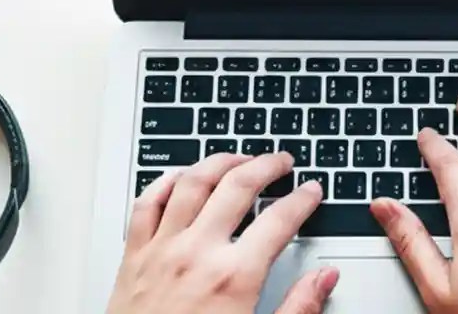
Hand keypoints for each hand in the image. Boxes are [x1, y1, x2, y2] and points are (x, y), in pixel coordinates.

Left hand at [106, 152, 338, 313]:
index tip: (311, 191)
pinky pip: (147, 202)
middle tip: (282, 162)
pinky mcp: (133, 257)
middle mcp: (197, 254)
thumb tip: (324, 279)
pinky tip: (182, 176)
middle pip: (238, 185)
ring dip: (221, 161)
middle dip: (267, 165)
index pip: (280, 219)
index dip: (303, 199)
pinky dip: (167, 181)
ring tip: (240, 157)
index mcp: (234, 278)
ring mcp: (162, 250)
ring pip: (193, 182)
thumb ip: (297, 309)